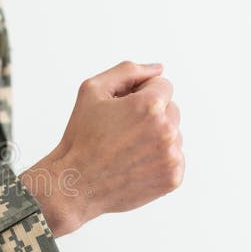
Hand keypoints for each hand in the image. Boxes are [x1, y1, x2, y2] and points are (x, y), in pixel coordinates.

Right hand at [21, 61, 183, 236]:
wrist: (75, 183)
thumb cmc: (80, 137)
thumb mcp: (92, 91)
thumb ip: (127, 71)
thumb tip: (158, 68)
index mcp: (149, 105)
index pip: (163, 85)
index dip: (141, 94)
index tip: (123, 109)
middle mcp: (166, 129)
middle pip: (171, 109)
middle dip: (151, 115)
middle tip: (122, 131)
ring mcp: (172, 156)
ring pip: (174, 135)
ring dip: (156, 138)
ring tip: (126, 150)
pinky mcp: (173, 178)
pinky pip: (175, 159)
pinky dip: (158, 161)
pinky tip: (134, 165)